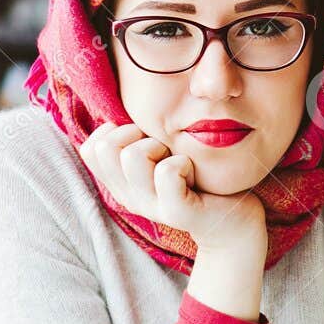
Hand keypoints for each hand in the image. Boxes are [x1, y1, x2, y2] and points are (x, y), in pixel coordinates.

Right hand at [79, 122, 264, 250]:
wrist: (232, 221)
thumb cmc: (197, 176)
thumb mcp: (161, 154)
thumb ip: (138, 137)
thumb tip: (123, 102)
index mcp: (121, 183)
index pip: (91, 149)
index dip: (115, 132)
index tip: (144, 140)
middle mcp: (130, 197)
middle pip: (107, 148)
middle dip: (137, 135)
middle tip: (164, 150)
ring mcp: (151, 207)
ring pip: (133, 156)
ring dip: (161, 147)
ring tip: (180, 163)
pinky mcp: (177, 213)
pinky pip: (167, 171)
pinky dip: (184, 162)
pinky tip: (194, 174)